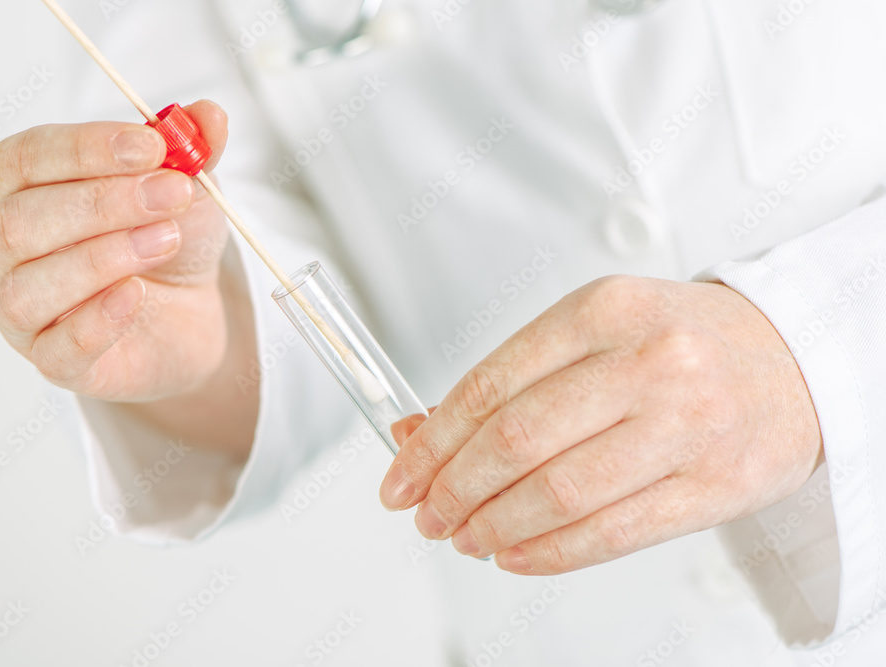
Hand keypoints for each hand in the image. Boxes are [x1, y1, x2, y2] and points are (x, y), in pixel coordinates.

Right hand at [0, 101, 230, 401]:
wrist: (188, 311)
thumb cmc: (162, 238)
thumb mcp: (184, 184)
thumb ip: (191, 149)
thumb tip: (209, 114)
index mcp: (7, 188)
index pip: (23, 158)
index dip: (86, 149)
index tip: (151, 146)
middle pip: (20, 222)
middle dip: (103, 203)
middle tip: (174, 192)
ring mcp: (17, 312)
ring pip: (28, 287)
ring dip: (105, 257)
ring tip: (165, 238)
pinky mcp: (53, 363)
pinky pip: (57, 348)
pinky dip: (99, 319)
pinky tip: (137, 294)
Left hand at [380, 276, 822, 573]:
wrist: (794, 361)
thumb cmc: (680, 343)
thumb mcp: (595, 331)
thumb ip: (511, 380)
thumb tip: (418, 432)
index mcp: (605, 309)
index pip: (491, 384)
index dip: (432, 441)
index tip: (399, 475)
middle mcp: (648, 362)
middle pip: (517, 441)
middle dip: (453, 489)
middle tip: (427, 513)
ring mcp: (687, 425)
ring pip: (560, 493)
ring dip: (493, 526)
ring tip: (465, 537)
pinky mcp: (716, 486)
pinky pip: (612, 534)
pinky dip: (548, 553)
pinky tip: (514, 554)